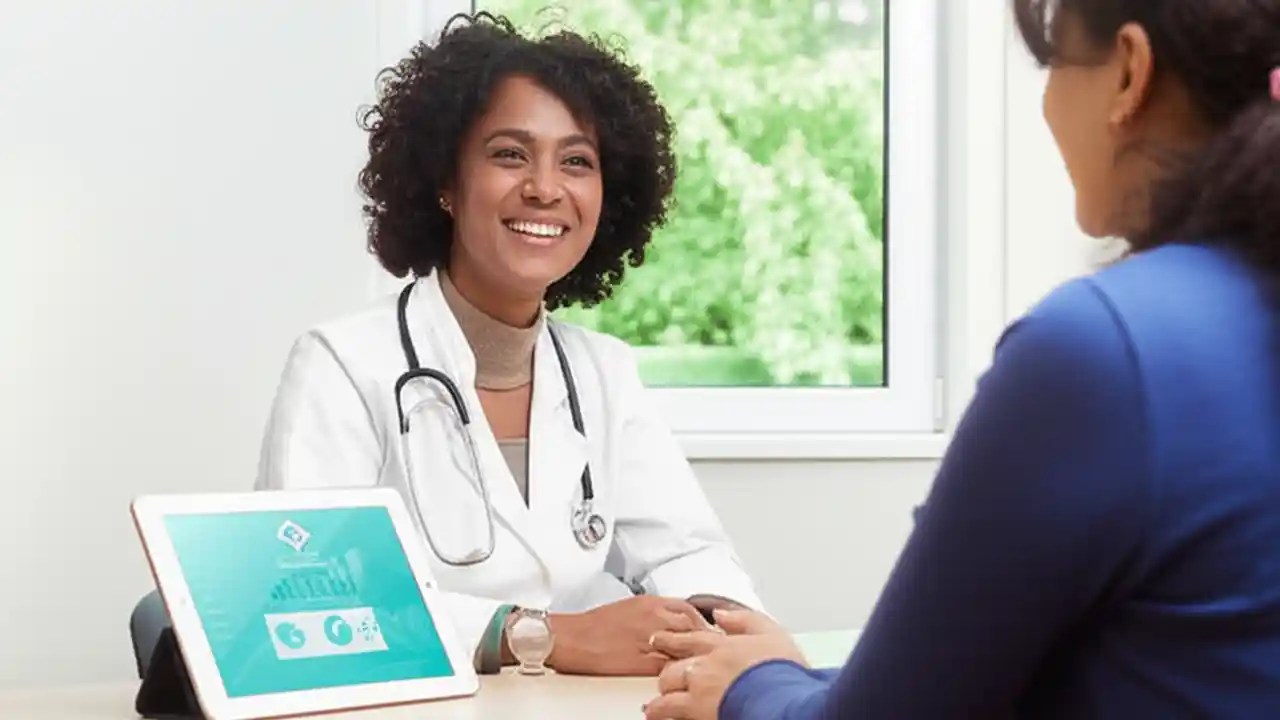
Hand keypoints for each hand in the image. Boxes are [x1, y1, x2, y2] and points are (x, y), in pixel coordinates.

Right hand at [545, 596, 708, 675]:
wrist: (571, 637)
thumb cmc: (594, 625)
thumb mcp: (629, 607)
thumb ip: (655, 612)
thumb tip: (672, 621)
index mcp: (651, 603)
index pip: (690, 609)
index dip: (705, 621)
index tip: (712, 631)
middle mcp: (654, 617)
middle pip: (694, 625)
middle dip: (708, 636)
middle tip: (716, 649)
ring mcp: (650, 639)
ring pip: (686, 644)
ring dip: (698, 652)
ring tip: (705, 663)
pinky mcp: (643, 661)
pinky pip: (671, 665)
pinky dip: (681, 669)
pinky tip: (686, 674)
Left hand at [643, 609, 806, 719]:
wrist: (782, 699)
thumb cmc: (782, 671)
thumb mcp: (772, 634)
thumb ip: (745, 620)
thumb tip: (721, 614)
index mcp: (720, 645)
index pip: (688, 639)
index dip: (671, 641)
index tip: (659, 640)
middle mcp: (704, 666)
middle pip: (672, 667)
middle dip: (667, 673)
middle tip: (663, 677)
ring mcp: (698, 690)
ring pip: (666, 691)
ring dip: (661, 698)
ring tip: (656, 706)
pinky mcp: (695, 712)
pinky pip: (669, 713)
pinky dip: (662, 715)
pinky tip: (658, 717)